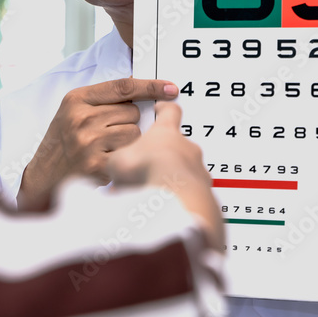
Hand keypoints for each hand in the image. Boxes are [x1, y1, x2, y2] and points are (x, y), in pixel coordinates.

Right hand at [17, 78, 177, 209]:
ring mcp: (89, 142)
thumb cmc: (63, 140)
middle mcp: (82, 118)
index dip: (150, 86)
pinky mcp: (97, 164)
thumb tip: (141, 90)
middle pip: (132, 112)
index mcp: (77, 99)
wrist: (44, 175)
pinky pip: (130, 154)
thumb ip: (102, 99)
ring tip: (108, 148)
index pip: (123, 87)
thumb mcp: (74, 110)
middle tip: (109, 132)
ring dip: (130, 142)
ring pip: (135, 134)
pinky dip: (126, 159)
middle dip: (129, 122)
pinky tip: (110, 161)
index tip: (170, 87)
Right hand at [108, 102, 223, 248]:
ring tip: (155, 194)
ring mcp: (198, 169)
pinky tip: (165, 207)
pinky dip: (179, 198)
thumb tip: (113, 167)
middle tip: (149, 168)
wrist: (172, 196)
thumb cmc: (147, 170)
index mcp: (166, 132)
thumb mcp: (118, 160)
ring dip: (173, 179)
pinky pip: (191, 193)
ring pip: (186, 170)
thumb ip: (118, 160)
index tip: (162, 109)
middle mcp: (187, 148)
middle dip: (166, 155)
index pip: (170, 112)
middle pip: (179, 144)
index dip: (165, 110)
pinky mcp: (204, 192)